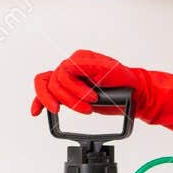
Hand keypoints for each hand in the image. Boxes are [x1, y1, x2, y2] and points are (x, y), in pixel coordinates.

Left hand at [30, 49, 172, 140]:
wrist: (136, 92)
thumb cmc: (114, 97)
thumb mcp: (86, 101)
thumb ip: (69, 99)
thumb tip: (53, 105)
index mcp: (70, 75)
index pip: (45, 82)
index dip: (38, 98)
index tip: (36, 113)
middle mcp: (71, 66)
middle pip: (48, 82)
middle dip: (60, 101)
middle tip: (79, 110)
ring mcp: (78, 61)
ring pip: (57, 80)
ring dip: (73, 97)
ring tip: (90, 104)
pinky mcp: (85, 60)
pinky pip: (68, 72)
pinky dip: (77, 88)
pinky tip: (90, 96)